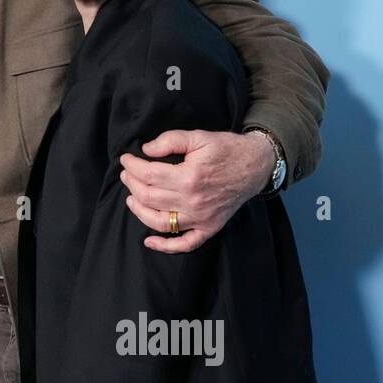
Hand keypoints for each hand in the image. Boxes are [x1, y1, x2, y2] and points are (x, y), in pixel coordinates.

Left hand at [119, 129, 272, 253]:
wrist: (256, 165)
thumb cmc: (227, 149)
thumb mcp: (198, 136)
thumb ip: (170, 140)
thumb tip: (146, 150)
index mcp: (189, 177)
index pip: (148, 175)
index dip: (132, 166)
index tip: (126, 159)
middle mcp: (193, 201)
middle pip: (149, 197)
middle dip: (131, 184)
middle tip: (126, 174)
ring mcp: (201, 218)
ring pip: (159, 222)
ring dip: (139, 211)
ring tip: (131, 198)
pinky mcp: (209, 228)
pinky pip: (185, 244)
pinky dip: (166, 246)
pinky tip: (149, 241)